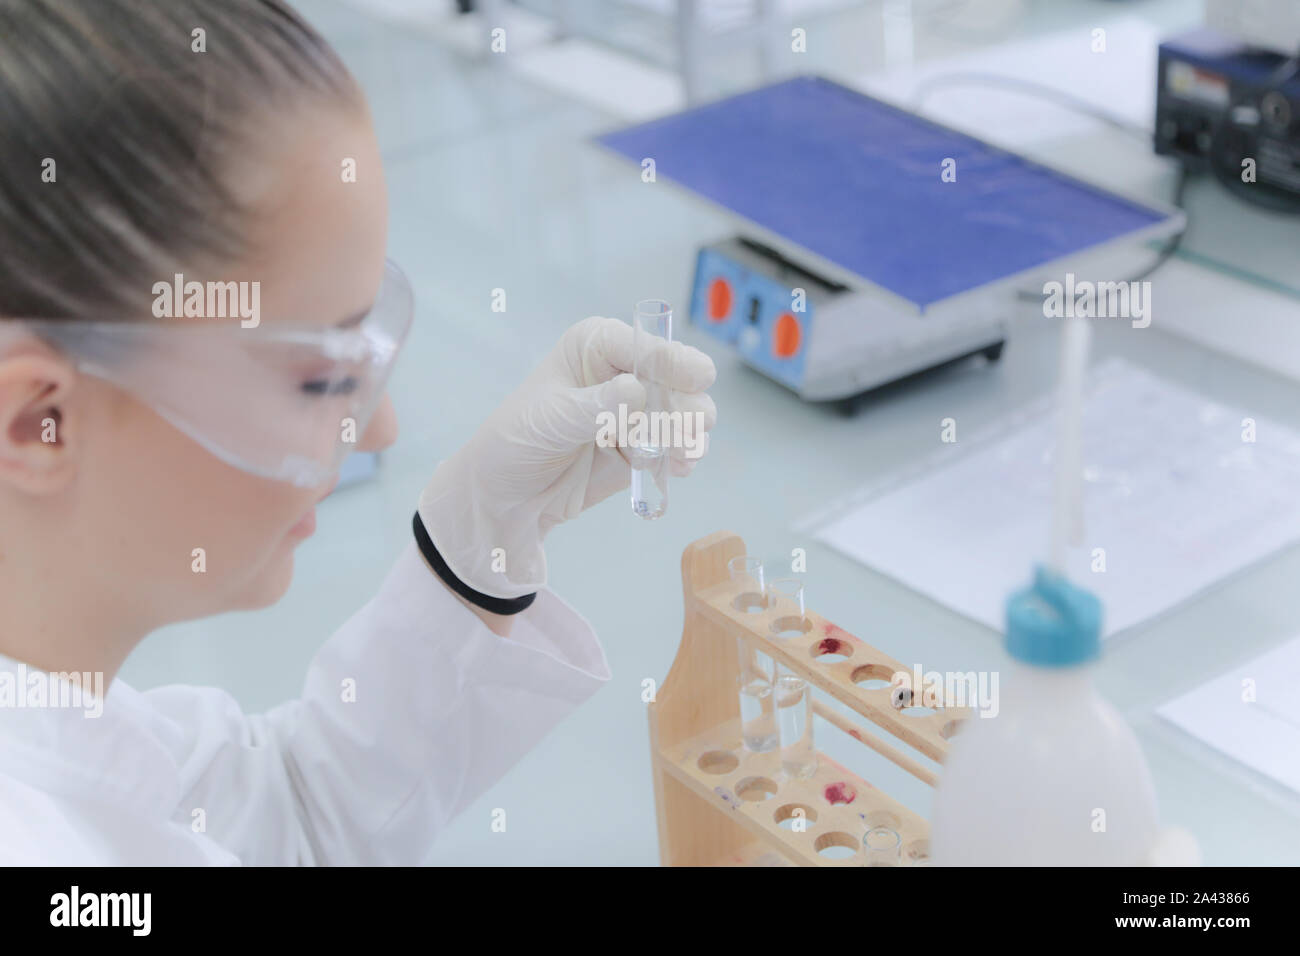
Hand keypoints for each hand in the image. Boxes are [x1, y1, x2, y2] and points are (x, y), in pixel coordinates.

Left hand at [418, 316, 715, 597]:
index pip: (645, 346)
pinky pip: (675, 447)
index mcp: (596, 345)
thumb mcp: (552, 420)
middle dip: (684, 405)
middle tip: (683, 431)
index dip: (672, 361)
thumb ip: (597, 407)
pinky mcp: (642, 448)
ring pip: (683, 414)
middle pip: (676, 380)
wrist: (504, 500)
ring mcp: (636, 411)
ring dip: (687, 434)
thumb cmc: (515, 444)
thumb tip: (637, 389)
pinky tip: (677, 468)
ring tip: (680, 454)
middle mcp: (622, 371)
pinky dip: (681, 457)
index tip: (698, 379)